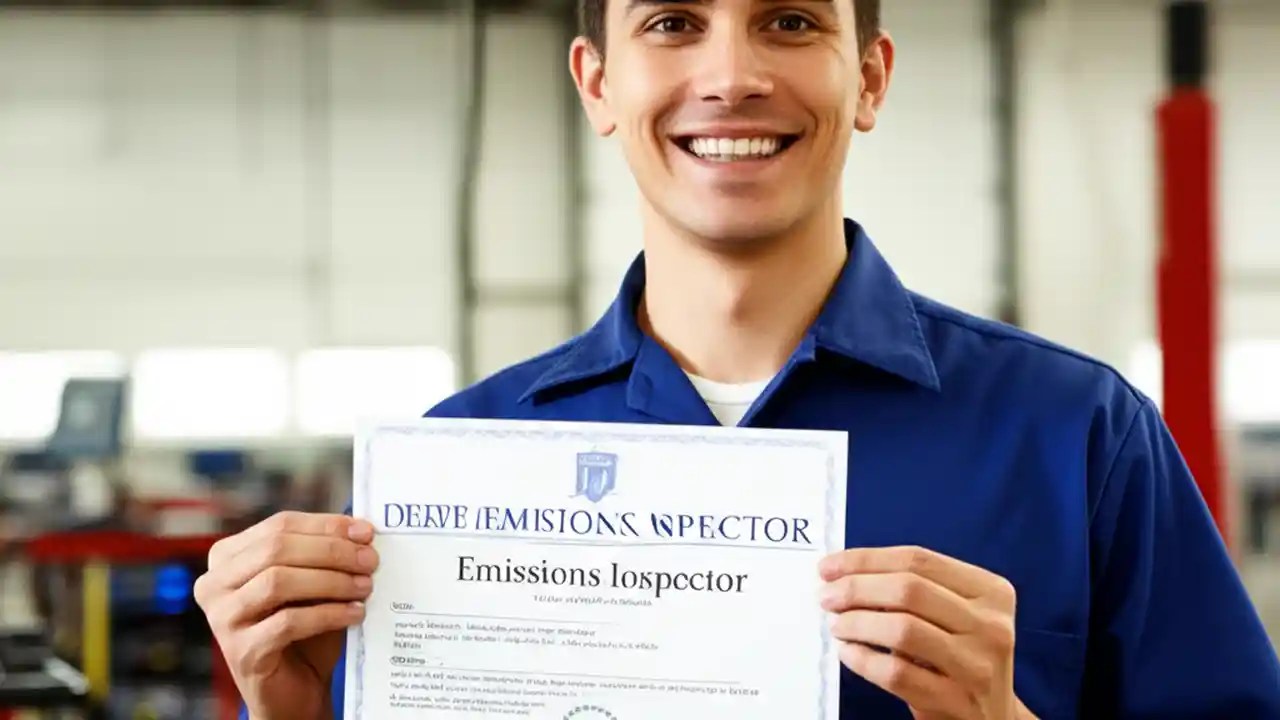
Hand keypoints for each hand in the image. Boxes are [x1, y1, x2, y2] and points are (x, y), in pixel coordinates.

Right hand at [195, 511, 378, 719]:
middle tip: (370, 561)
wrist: (293, 688)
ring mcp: (222, 618)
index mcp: (228, 557)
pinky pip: (288, 622)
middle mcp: (214, 584)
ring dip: (331, 581)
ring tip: (365, 586)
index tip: (366, 532)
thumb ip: (324, 553)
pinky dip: (328, 614)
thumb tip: (361, 527)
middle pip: (276, 549)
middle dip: (331, 551)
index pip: (279, 525)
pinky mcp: (240, 651)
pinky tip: (354, 613)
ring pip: (278, 582)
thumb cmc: (304, 630)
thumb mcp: (312, 584)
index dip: (325, 525)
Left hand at [818, 546, 1035, 719]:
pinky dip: (863, 660)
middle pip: (908, 590)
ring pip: (902, 630)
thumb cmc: (960, 656)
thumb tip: (843, 573)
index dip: (866, 560)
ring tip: (838, 625)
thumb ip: (913, 590)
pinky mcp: (957, 701)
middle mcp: (991, 625)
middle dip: (856, 588)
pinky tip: (849, 653)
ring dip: (857, 623)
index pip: (919, 561)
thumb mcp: (954, 615)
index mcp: (991, 592)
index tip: (829, 567)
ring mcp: (976, 665)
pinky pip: (897, 673)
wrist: (993, 717)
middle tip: (826, 596)